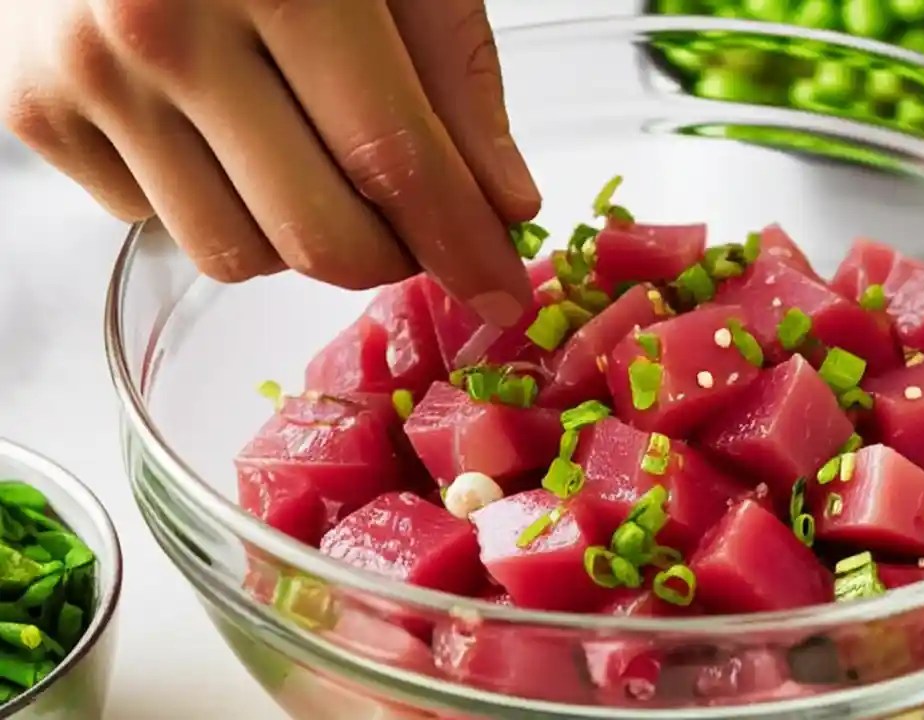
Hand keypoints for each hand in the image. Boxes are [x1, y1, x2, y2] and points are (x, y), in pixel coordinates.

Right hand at [0, 0, 538, 325]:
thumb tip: (504, 204)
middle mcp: (159, 29)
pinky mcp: (33, 110)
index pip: (392, 157)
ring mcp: (83, 75)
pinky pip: (157, 224)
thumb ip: (456, 75)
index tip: (498, 292)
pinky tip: (217, 124)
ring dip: (299, 235)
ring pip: (234, 255)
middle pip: (315, 235)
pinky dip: (212, 201)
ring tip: (311, 152)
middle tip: (414, 221)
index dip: (459, 242)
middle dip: (391, 255)